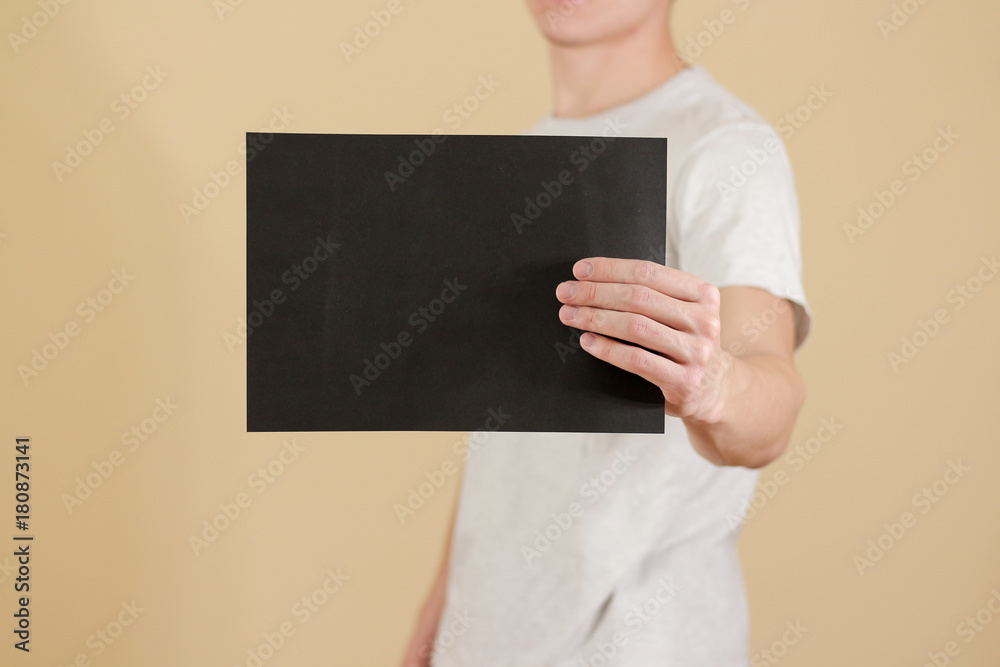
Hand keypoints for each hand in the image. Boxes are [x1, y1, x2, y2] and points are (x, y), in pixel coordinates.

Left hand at [555, 257, 729, 424]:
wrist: (712, 390)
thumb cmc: (683, 344)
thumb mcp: (680, 313)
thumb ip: (652, 296)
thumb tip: (593, 280)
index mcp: (702, 294)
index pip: (648, 272)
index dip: (610, 269)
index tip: (580, 270)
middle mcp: (704, 320)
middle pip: (638, 298)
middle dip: (595, 292)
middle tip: (566, 292)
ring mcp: (696, 352)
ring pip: (635, 326)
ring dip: (595, 318)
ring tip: (569, 315)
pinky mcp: (684, 381)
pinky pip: (636, 360)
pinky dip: (607, 349)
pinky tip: (587, 341)